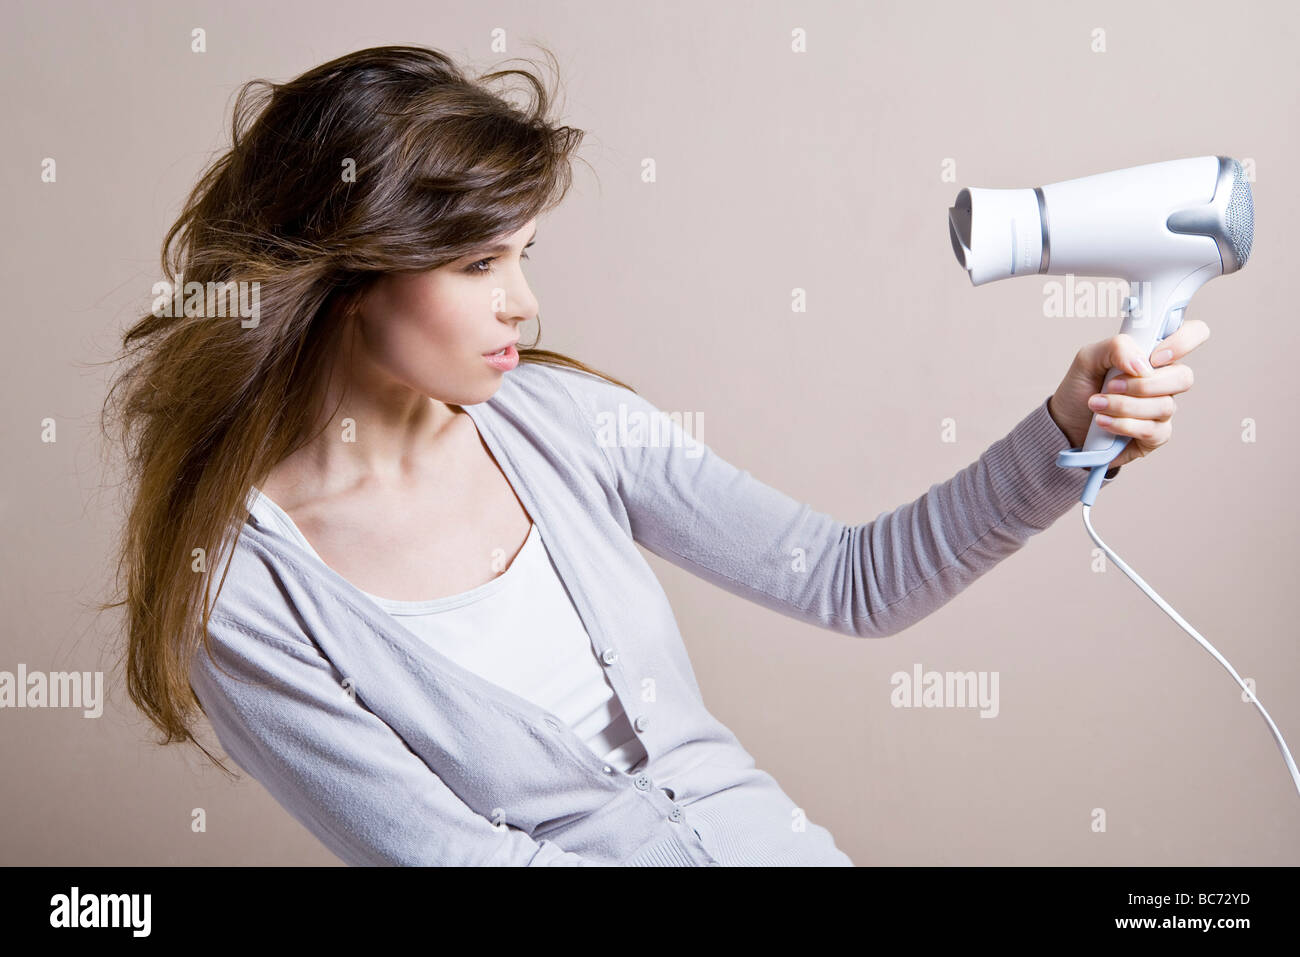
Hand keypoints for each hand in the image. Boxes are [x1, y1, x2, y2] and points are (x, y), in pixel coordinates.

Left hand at [1047, 320, 1208, 470]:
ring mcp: (1162, 409)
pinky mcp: (1155, 435)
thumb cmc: (1081, 388)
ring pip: (1164, 406)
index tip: (1154, 357)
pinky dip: (1123, 425)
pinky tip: (1103, 422)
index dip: (1183, 342)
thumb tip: (1143, 364)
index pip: (1193, 334)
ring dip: (1124, 405)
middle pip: (1184, 377)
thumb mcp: (1088, 358)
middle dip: (1143, 384)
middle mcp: (1164, 381)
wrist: (1064, 423)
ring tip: (1096, 404)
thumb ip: (1116, 347)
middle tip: (1111, 385)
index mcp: (1155, 354)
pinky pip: (1152, 430)